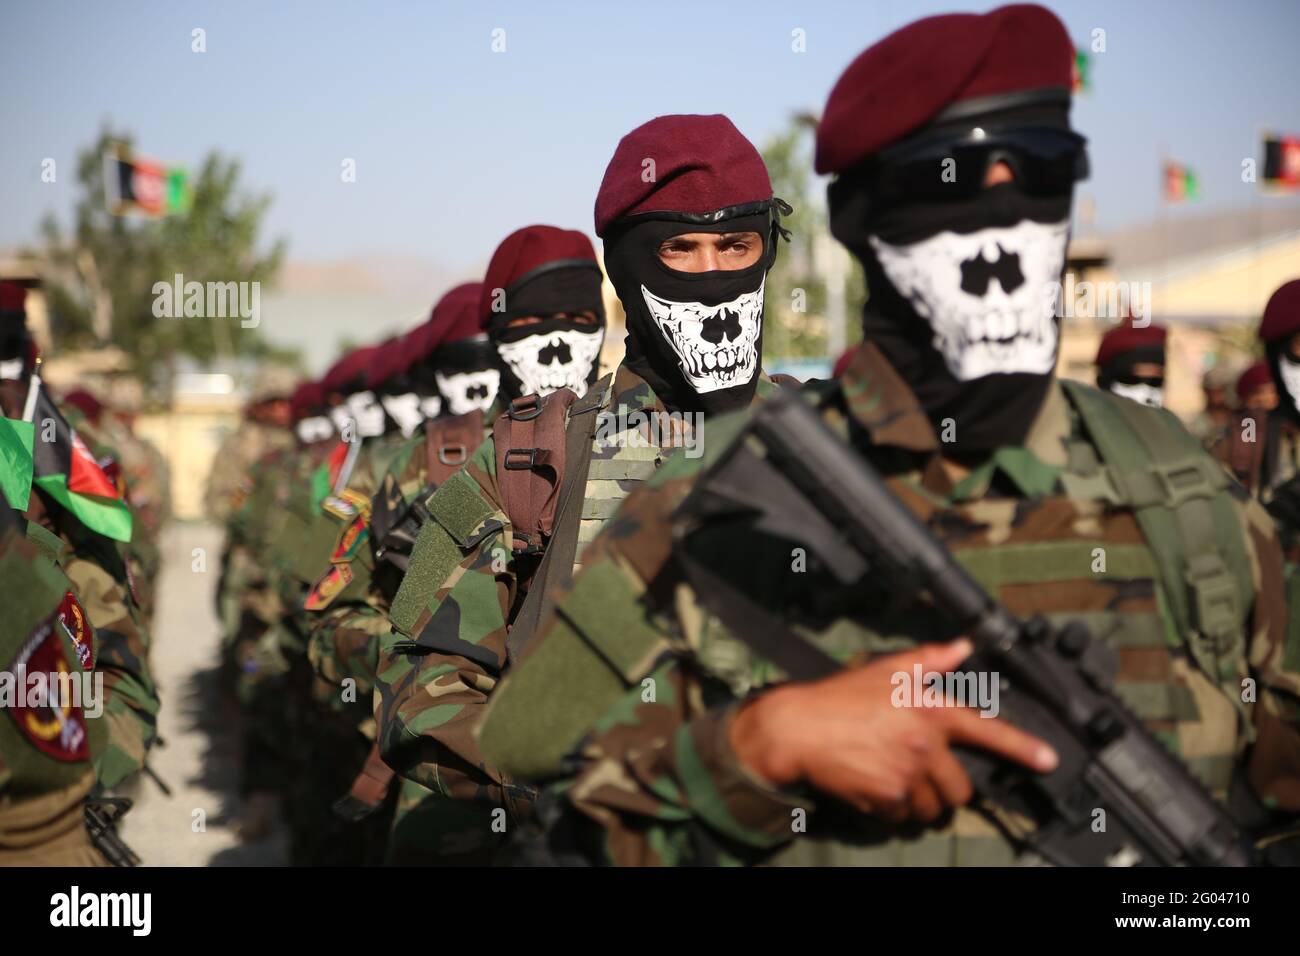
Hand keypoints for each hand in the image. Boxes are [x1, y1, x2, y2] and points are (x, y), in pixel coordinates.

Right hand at [728, 640, 1057, 823]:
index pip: (987, 730)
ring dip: (921, 803)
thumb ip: (930, 659)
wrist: (798, 727)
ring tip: (897, 782)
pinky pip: (903, 817)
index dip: (1022, 748)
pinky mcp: (887, 797)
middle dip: (947, 789)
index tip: (1048, 761)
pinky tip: (876, 788)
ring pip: (934, 808)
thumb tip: (962, 646)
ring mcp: (908, 773)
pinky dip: (893, 810)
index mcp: (931, 709)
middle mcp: (926, 743)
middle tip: (924, 776)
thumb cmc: (840, 696)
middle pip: (962, 789)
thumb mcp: (887, 669)